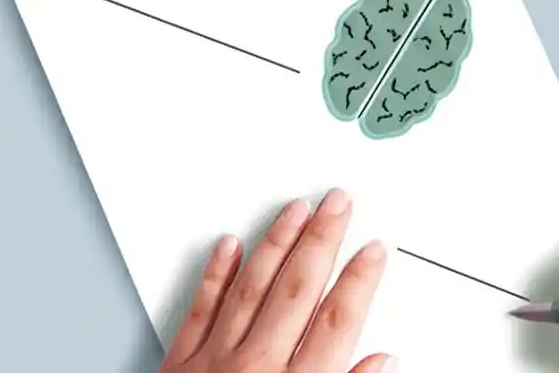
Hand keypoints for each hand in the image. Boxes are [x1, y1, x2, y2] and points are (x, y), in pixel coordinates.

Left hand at [160, 189, 394, 372]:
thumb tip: (382, 365)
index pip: (337, 321)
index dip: (360, 280)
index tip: (375, 249)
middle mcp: (254, 370)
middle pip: (298, 289)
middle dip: (323, 239)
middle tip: (339, 201)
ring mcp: (212, 365)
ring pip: (251, 287)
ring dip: (276, 241)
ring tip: (295, 208)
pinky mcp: (176, 367)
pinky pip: (199, 311)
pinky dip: (215, 276)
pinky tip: (228, 245)